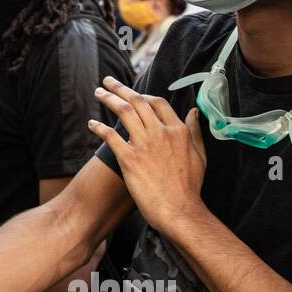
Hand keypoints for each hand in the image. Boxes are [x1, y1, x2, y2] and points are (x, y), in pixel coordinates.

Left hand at [87, 76, 206, 232]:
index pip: (157, 102)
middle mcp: (160, 132)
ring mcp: (144, 144)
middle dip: (120, 88)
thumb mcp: (200, 155)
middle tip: (107, 81)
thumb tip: (194, 112)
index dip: (142, 95)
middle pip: (137, 101)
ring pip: (123, 112)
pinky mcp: (129, 159)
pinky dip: (99, 127)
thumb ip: (194, 131)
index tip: (132, 93)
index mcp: (177, 130)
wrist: (179, 210)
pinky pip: (110, 136)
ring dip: (108, 99)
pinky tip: (92, 124)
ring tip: (98, 93)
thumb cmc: (190, 186)